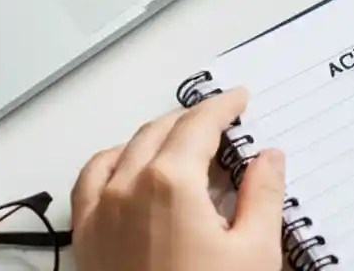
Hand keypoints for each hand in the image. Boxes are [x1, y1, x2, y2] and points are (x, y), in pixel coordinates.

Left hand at [71, 89, 285, 270]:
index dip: (223, 107)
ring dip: (153, 137)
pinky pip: (90, 182)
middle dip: (192, 120)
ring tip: (179, 142)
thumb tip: (269, 159)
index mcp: (171, 183)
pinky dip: (112, 163)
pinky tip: (128, 171)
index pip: (199, 125)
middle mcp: (126, 188)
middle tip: (220, 121)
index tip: (238, 100)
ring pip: (122, 150)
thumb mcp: (254, 253)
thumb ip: (263, 196)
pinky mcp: (85, 241)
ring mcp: (98, 215)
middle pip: (160, 130)